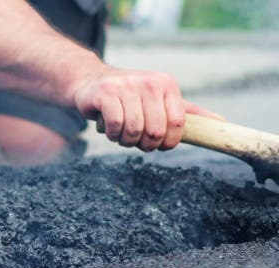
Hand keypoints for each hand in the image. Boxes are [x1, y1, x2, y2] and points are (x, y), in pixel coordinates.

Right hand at [73, 67, 222, 151]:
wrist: (89, 81)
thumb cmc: (127, 96)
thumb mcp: (159, 100)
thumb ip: (186, 112)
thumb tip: (220, 121)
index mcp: (167, 85)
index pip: (177, 124)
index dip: (167, 142)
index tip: (157, 144)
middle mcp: (149, 82)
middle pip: (155, 131)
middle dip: (144, 144)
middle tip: (135, 141)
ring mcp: (126, 86)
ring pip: (134, 130)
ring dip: (125, 140)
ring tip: (120, 133)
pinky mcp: (106, 93)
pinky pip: (116, 124)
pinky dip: (112, 134)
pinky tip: (108, 129)